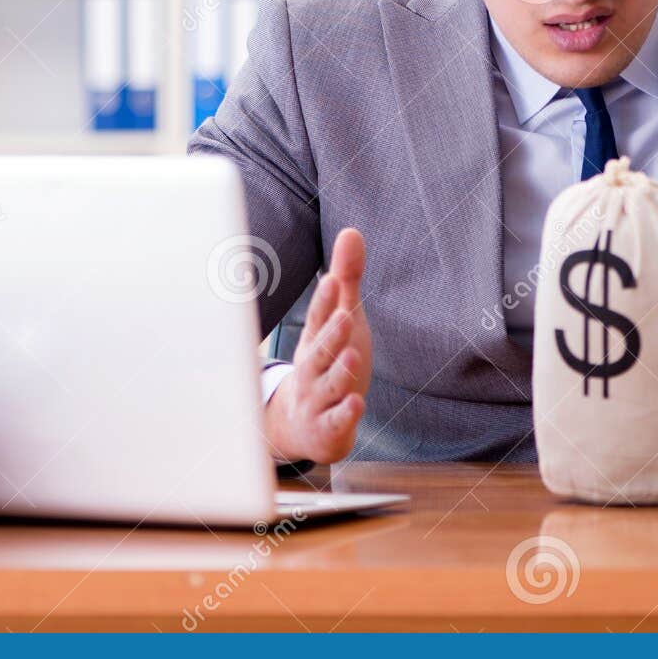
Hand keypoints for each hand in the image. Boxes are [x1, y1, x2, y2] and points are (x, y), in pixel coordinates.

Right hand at [262, 228, 372, 463]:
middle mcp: (312, 367)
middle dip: (331, 334)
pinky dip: (344, 414)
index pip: (319, 318)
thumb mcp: (339, 319)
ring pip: (327, 385)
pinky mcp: (328, 428)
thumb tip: (352, 230)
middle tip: (344, 315)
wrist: (300, 425)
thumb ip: (347, 279)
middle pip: (320, 350)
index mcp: (315, 339)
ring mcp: (318, 399)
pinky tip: (357, 403)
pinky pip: (335, 421)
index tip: (333, 280)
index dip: (325, 301)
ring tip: (351, 355)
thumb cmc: (326, 362)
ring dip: (339, 372)